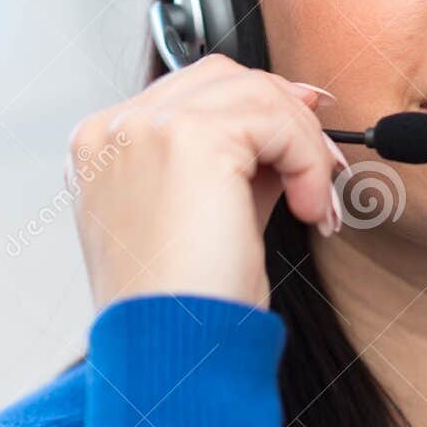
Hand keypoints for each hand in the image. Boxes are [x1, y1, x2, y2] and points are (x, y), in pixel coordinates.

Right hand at [65, 54, 348, 312]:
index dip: (260, 107)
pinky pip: (277, 120)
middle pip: (223, 77)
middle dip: (285, 115)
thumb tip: (298, 108)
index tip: (305, 136)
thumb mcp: (208, 211)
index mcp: (104, 148)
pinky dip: (308, 161)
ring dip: (303, 142)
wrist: (171, 349)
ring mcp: (143, 127)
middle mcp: (113, 130)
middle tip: (322, 167)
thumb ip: (240, 157)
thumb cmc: (184, 303)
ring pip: (256, 92)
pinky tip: (311, 210)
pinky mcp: (187, 136)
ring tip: (316, 201)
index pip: (192, 92)